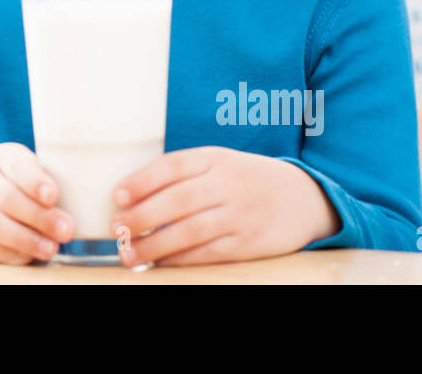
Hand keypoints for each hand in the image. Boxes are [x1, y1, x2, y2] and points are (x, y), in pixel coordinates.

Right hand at [0, 143, 75, 264]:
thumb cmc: (7, 176)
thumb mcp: (22, 164)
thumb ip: (45, 178)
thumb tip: (84, 199)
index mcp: (1, 158)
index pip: (15, 165)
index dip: (34, 181)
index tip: (53, 196)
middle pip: (6, 198)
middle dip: (38, 216)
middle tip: (66, 229)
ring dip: (25, 239)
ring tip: (51, 248)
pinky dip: (10, 253)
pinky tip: (31, 256)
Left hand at [108, 146, 339, 266]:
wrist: (304, 198)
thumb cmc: (248, 180)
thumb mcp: (221, 163)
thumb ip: (185, 174)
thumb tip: (134, 196)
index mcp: (216, 158)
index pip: (173, 166)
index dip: (141, 181)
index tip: (117, 196)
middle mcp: (228, 184)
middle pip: (178, 200)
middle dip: (141, 216)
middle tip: (116, 228)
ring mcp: (240, 215)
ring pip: (190, 231)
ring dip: (154, 245)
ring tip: (129, 254)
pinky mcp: (249, 243)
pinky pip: (208, 253)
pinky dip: (180, 259)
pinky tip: (161, 263)